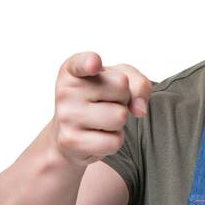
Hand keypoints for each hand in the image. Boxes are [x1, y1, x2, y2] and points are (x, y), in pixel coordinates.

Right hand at [52, 51, 151, 167]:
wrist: (72, 137)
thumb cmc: (99, 101)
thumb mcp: (119, 81)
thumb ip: (138, 84)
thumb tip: (140, 110)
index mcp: (72, 70)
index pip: (82, 63)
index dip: (90, 62)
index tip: (94, 64)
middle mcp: (65, 91)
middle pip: (121, 85)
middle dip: (122, 97)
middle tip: (105, 103)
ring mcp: (66, 116)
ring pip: (119, 116)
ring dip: (119, 121)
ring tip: (103, 120)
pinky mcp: (71, 141)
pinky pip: (114, 141)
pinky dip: (113, 140)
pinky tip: (98, 136)